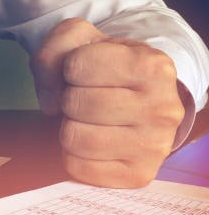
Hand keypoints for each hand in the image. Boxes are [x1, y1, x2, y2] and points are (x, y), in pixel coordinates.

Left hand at [30, 18, 185, 187]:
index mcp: (153, 66)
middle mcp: (163, 108)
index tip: (86, 71)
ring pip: (74, 137)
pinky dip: (72, 153)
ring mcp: (155, 146)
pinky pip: (77, 167)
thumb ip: (53, 49)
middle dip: (69, 97)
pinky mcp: (139, 175)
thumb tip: (49, 103)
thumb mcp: (80, 39)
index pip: (76, 66)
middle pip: (74, 103)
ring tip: (88, 118)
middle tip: (86, 96)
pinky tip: (91, 140)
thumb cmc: (104, 66)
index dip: (70, 67)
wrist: (136, 96)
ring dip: (69, 125)